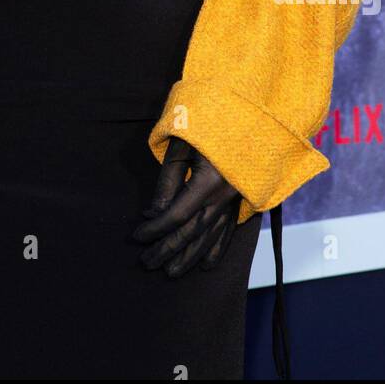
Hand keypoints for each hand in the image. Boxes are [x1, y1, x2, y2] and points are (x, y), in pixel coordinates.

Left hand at [131, 136, 241, 276]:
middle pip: (192, 230)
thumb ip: (168, 180)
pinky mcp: (242, 198)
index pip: (176, 214)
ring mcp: (236, 198)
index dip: (156, 229)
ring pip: (211, 235)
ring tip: (172, 272)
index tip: (137, 236)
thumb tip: (153, 214)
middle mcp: (225, 195)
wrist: (247, 111)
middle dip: (168, 249)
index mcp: (209, 180)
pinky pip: (229, 229)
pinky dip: (217, 248)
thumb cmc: (206, 122)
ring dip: (190, 256)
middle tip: (147, 263)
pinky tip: (207, 264)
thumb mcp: (181, 144)